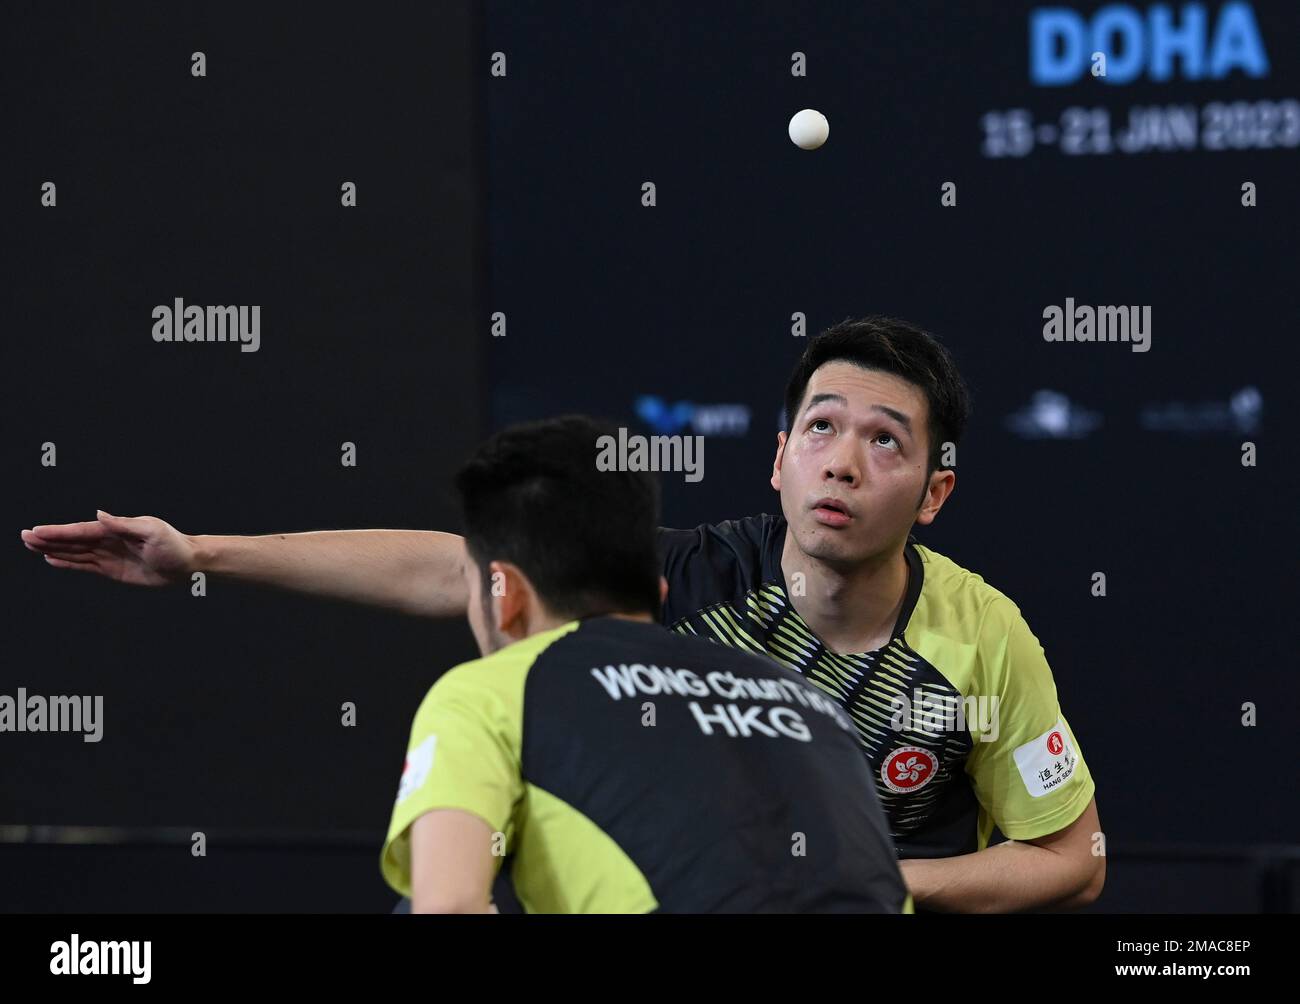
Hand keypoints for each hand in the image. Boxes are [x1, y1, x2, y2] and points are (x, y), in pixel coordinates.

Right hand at [21, 511, 196, 585]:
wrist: (188, 564)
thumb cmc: (173, 544)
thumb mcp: (151, 531)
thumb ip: (124, 524)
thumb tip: (99, 514)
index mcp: (116, 529)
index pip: (81, 531)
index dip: (58, 532)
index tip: (37, 531)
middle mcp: (109, 540)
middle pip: (73, 540)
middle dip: (49, 539)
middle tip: (24, 537)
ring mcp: (109, 555)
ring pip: (75, 553)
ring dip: (54, 550)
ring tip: (32, 546)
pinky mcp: (113, 570)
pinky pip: (85, 566)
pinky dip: (68, 563)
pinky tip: (52, 560)